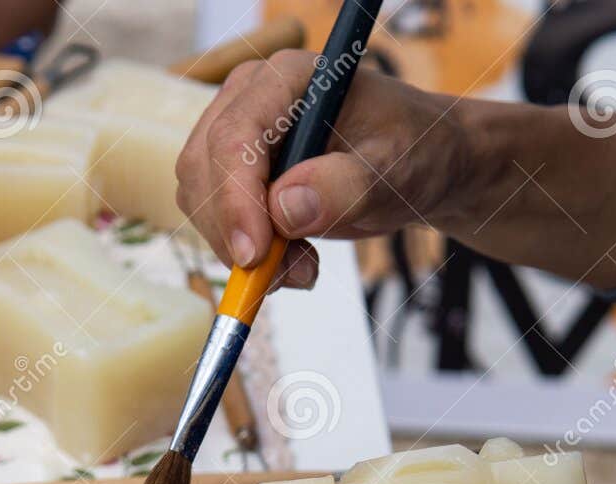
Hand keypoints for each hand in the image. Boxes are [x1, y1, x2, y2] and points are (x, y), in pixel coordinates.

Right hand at [175, 49, 466, 290]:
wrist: (415, 162)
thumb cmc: (413, 151)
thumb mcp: (396, 169)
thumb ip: (346, 186)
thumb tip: (284, 209)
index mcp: (289, 77)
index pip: (235, 135)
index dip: (236, 199)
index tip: (255, 255)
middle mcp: (250, 97)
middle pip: (203, 169)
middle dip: (238, 232)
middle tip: (298, 272)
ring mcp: (235, 134)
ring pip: (200, 200)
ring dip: (243, 249)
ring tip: (305, 266)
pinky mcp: (232, 172)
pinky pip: (213, 220)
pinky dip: (245, 254)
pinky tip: (290, 260)